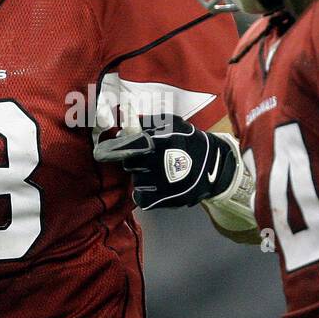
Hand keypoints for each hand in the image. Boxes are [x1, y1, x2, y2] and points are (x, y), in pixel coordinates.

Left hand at [93, 114, 236, 209]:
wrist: (214, 168)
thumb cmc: (191, 142)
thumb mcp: (175, 124)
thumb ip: (150, 122)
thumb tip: (126, 118)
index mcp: (159, 141)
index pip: (127, 144)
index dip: (116, 146)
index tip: (104, 149)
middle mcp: (157, 162)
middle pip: (129, 162)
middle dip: (134, 160)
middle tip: (147, 159)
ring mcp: (160, 182)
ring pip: (136, 179)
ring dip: (142, 176)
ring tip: (158, 173)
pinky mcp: (163, 199)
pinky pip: (141, 196)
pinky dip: (145, 192)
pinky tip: (156, 186)